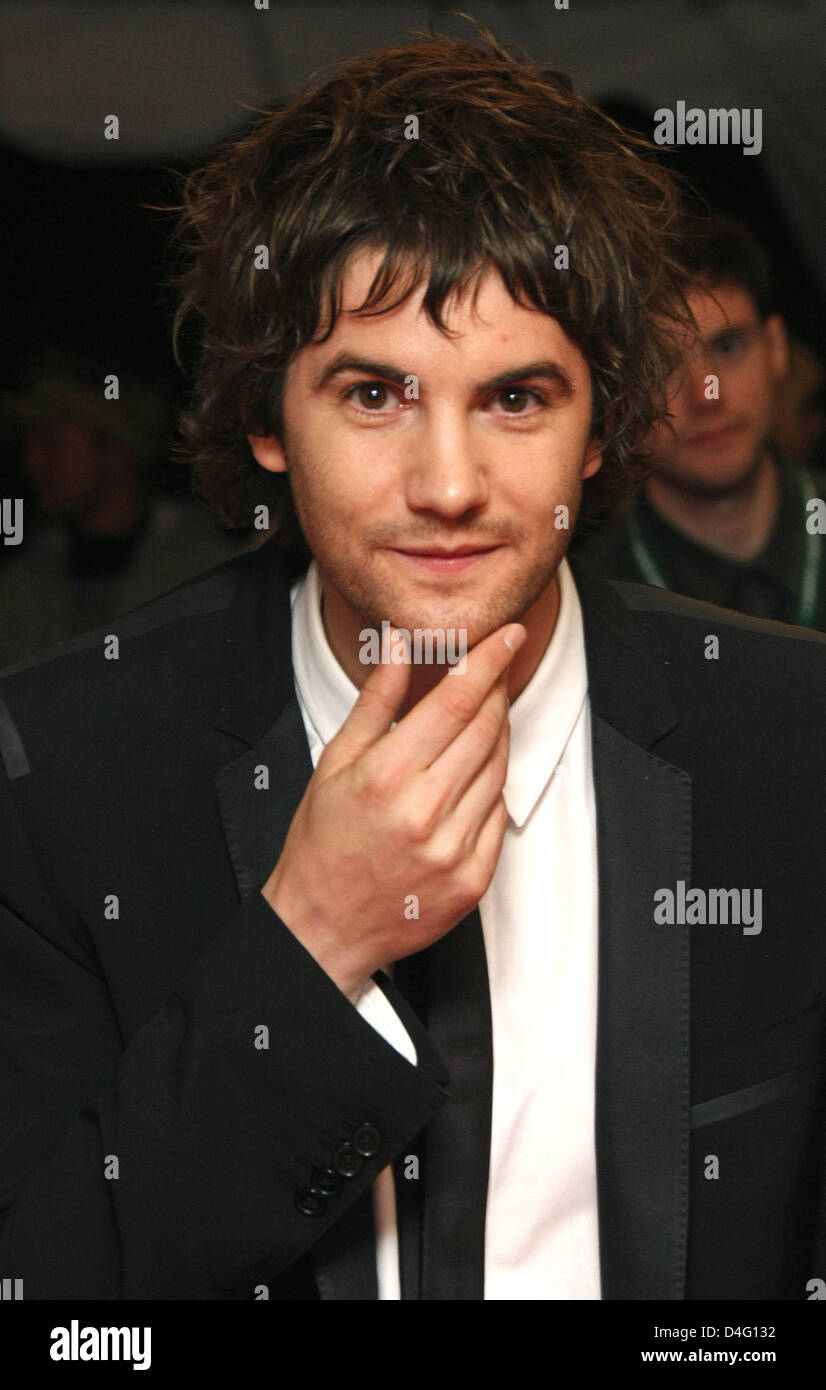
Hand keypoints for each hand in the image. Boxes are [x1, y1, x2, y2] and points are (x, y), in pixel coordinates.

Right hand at [261, 622, 525, 1001]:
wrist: (322, 926)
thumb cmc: (322, 846)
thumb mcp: (335, 762)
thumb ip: (375, 702)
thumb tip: (397, 647)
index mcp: (387, 776)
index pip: (458, 701)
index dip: (490, 661)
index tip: (508, 637)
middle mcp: (425, 812)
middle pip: (487, 729)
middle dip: (498, 691)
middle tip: (497, 669)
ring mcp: (453, 849)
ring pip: (499, 770)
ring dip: (497, 737)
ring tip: (479, 722)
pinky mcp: (472, 879)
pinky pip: (499, 816)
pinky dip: (491, 788)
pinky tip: (469, 779)